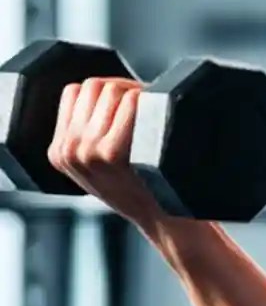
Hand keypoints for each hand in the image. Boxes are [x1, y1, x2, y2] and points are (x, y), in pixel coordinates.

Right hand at [47, 77, 166, 225]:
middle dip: (122, 88)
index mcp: (59, 151)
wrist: (165, 219)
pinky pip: (131, 100)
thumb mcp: (99, 167)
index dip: (104, 90)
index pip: (74, 91)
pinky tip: (158, 117)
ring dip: (136, 92)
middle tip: (145, 106)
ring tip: (153, 113)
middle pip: (93, 86)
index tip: (126, 103)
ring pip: (111, 89)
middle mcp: (68, 150)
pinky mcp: (112, 152)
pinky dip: (147, 100)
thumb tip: (101, 87)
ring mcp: (88, 151)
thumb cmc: (141, 186)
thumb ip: (88, 134)